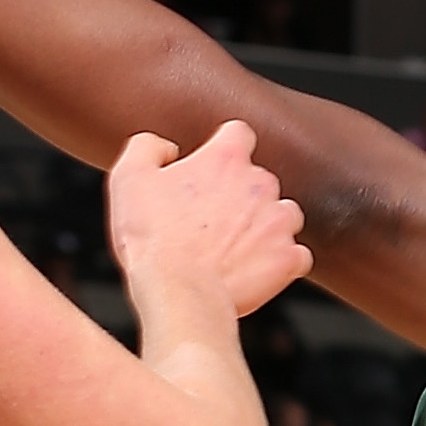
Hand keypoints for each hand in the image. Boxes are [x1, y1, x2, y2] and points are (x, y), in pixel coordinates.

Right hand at [107, 122, 311, 322]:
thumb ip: (148, 147)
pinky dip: (281, 261)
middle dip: (240, 196)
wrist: (178, 291)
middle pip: (260, 179)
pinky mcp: (288, 258)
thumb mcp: (129, 177)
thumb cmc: (152, 239)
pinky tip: (255, 268)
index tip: (213, 168)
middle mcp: (260, 183)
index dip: (225, 148)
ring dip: (265, 226)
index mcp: (225, 159)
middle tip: (210, 221)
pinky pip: (296, 255)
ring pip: (283, 214)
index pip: (238, 134)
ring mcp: (279, 221)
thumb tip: (167, 148)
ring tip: (235, 246)